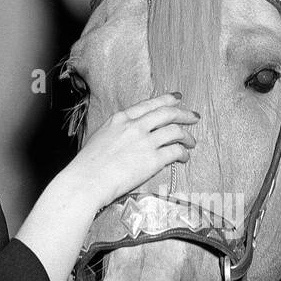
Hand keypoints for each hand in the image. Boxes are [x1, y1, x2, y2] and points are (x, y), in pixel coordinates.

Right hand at [66, 93, 198, 207]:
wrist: (87, 180)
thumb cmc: (88, 164)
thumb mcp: (101, 136)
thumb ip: (118, 132)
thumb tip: (129, 135)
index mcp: (120, 119)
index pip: (149, 104)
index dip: (166, 100)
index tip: (177, 99)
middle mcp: (135, 126)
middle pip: (167, 113)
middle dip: (184, 114)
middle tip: (194, 117)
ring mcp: (145, 141)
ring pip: (175, 130)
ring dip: (187, 136)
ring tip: (191, 142)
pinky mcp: (152, 159)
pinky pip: (175, 151)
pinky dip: (183, 153)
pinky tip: (184, 157)